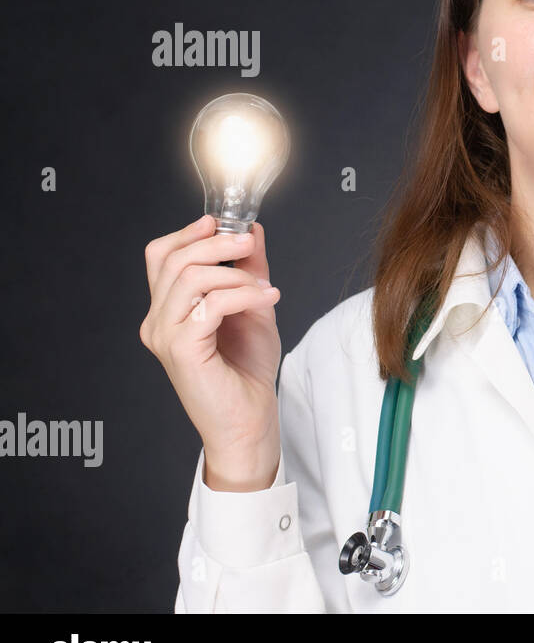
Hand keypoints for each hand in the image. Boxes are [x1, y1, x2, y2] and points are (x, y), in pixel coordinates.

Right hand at [139, 215, 283, 489]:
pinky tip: (267, 298)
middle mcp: (157, 322)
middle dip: (216, 243)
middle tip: (249, 243)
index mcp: (167, 309)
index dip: (189, 232)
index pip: (160, 255)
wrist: (250, 419)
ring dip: (236, 274)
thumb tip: (251, 230)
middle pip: (172, 260)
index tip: (223, 223)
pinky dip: (243, 294)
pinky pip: (210, 304)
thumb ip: (249, 270)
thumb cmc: (247, 370)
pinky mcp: (181, 351)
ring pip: (189, 278)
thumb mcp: (253, 306)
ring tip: (264, 287)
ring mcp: (164, 336)